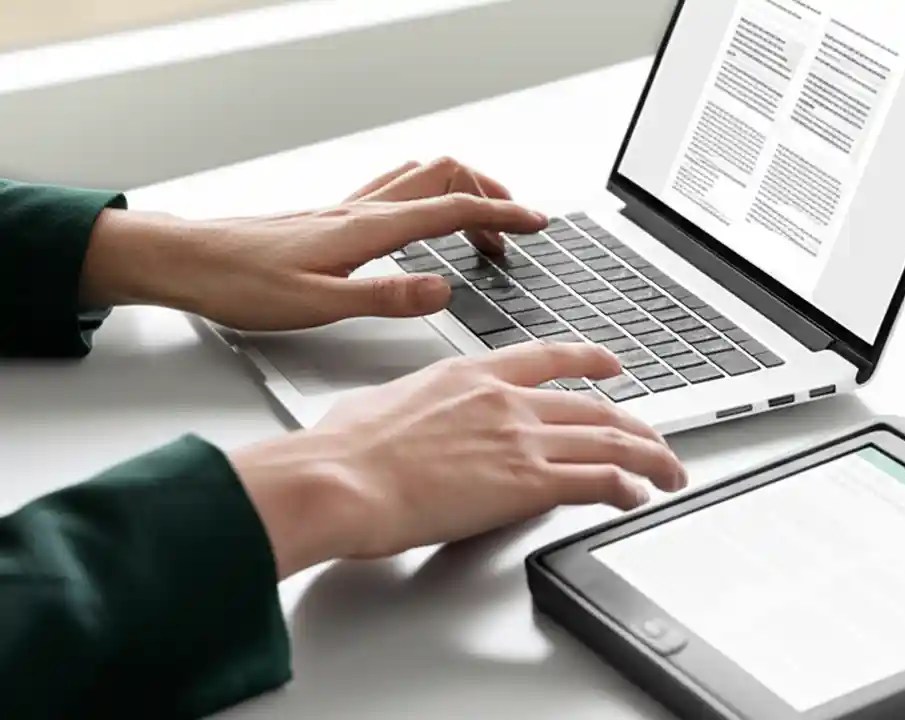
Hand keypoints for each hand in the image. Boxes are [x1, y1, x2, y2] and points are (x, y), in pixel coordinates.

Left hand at [80, 157, 537, 329]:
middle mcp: (362, 210)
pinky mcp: (331, 217)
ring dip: (461, 191)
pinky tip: (421, 223)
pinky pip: (394, 189)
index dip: (501, 216)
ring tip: (481, 222)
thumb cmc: (240, 284)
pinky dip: (427, 196)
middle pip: (445, 177)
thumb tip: (444, 289)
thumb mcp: (318, 305)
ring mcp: (346, 209)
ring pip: (420, 176)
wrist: (186, 261)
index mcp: (368, 230)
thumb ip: (386, 296)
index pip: (453, 209)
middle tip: (514, 229)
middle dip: (491, 195)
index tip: (536, 225)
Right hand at [229, 343, 686, 577]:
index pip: (548, 359)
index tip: (613, 365)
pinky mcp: (527, 483)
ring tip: (669, 472)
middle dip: (635, 426)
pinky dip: (627, 487)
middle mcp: (506, 401)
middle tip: (656, 439)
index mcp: (472, 376)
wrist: (340, 478)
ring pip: (609, 441)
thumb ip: (412, 405)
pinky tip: (638, 495)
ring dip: (649, 459)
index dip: (590, 360)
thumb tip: (402, 413)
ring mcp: (521, 438)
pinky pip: (598, 481)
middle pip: (593, 407)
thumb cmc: (344, 449)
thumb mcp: (381, 402)